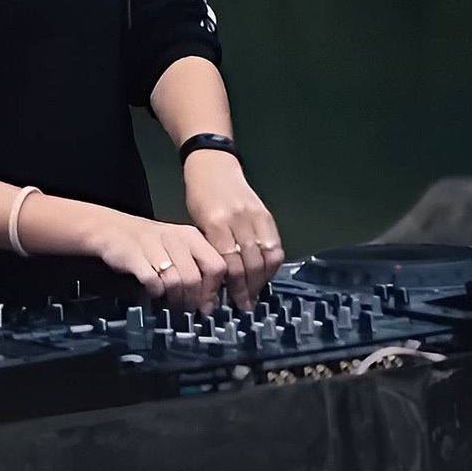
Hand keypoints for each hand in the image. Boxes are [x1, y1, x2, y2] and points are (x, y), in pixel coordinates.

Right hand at [81, 210, 229, 311]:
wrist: (109, 229)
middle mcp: (176, 238)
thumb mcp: (177, 249)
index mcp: (191, 236)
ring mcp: (154, 246)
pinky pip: (153, 282)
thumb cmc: (148, 244)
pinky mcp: (135, 256)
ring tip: (170, 304)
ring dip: (174, 299)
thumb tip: (209, 303)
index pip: (216, 265)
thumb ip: (196, 269)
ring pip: (176, 282)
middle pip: (195, 278)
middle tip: (186, 310)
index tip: (206, 306)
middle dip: (191, 300)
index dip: (213, 290)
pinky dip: (156, 292)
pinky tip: (154, 293)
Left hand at [183, 152, 283, 308]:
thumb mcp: (195, 222)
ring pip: (267, 256)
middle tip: (244, 305)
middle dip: (248, 289)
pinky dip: (272, 264)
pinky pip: (276, 246)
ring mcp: (256, 217)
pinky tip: (265, 275)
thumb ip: (209, 248)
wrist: (214, 165)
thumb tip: (217, 281)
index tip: (229, 303)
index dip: (231, 286)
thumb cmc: (199, 195)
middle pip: (250, 263)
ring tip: (254, 294)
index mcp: (216, 223)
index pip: (228, 263)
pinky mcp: (267, 215)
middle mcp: (239, 220)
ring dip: (262, 280)